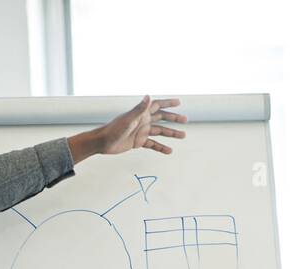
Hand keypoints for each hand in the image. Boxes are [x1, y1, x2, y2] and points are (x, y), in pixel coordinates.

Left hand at [69, 96, 186, 161]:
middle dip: (174, 118)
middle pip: (162, 118)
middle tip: (185, 120)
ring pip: (160, 132)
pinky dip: (161, 147)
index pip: (157, 105)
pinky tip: (169, 151)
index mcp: (141, 113)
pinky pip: (153, 144)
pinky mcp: (139, 142)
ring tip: (183, 136)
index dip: (168, 103)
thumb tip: (149, 96)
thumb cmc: (114, 129)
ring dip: (171, 134)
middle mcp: (143, 121)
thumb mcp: (129, 119)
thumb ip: (140, 109)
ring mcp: (142, 131)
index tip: (179, 102)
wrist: (103, 142)